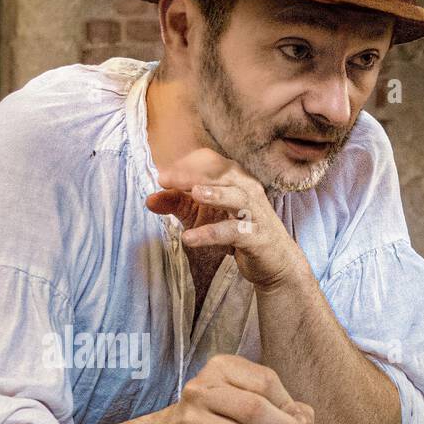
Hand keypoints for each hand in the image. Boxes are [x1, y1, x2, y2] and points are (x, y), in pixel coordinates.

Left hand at [146, 147, 300, 290]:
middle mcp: (247, 189)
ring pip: (235, 196)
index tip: (162, 178)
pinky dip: (211, 234)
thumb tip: (149, 199)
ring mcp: (254, 212)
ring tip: (194, 196)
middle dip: (191, 175)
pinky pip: (232, 232)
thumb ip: (177, 204)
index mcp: (235, 178)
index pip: (209, 161)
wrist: (273, 262)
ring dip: (215, 194)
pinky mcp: (256, 236)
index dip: (185, 166)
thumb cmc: (237, 231)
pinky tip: (190, 239)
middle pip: (220, 173)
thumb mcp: (202, 216)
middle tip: (165, 180)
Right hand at [152, 354, 315, 423]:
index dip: (289, 403)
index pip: (264, 381)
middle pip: (256, 410)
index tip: (305, 422)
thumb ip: (278, 402)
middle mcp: (202, 391)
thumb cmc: (218, 415)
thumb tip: (305, 421)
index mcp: (219, 368)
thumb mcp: (243, 396)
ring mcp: (195, 423)